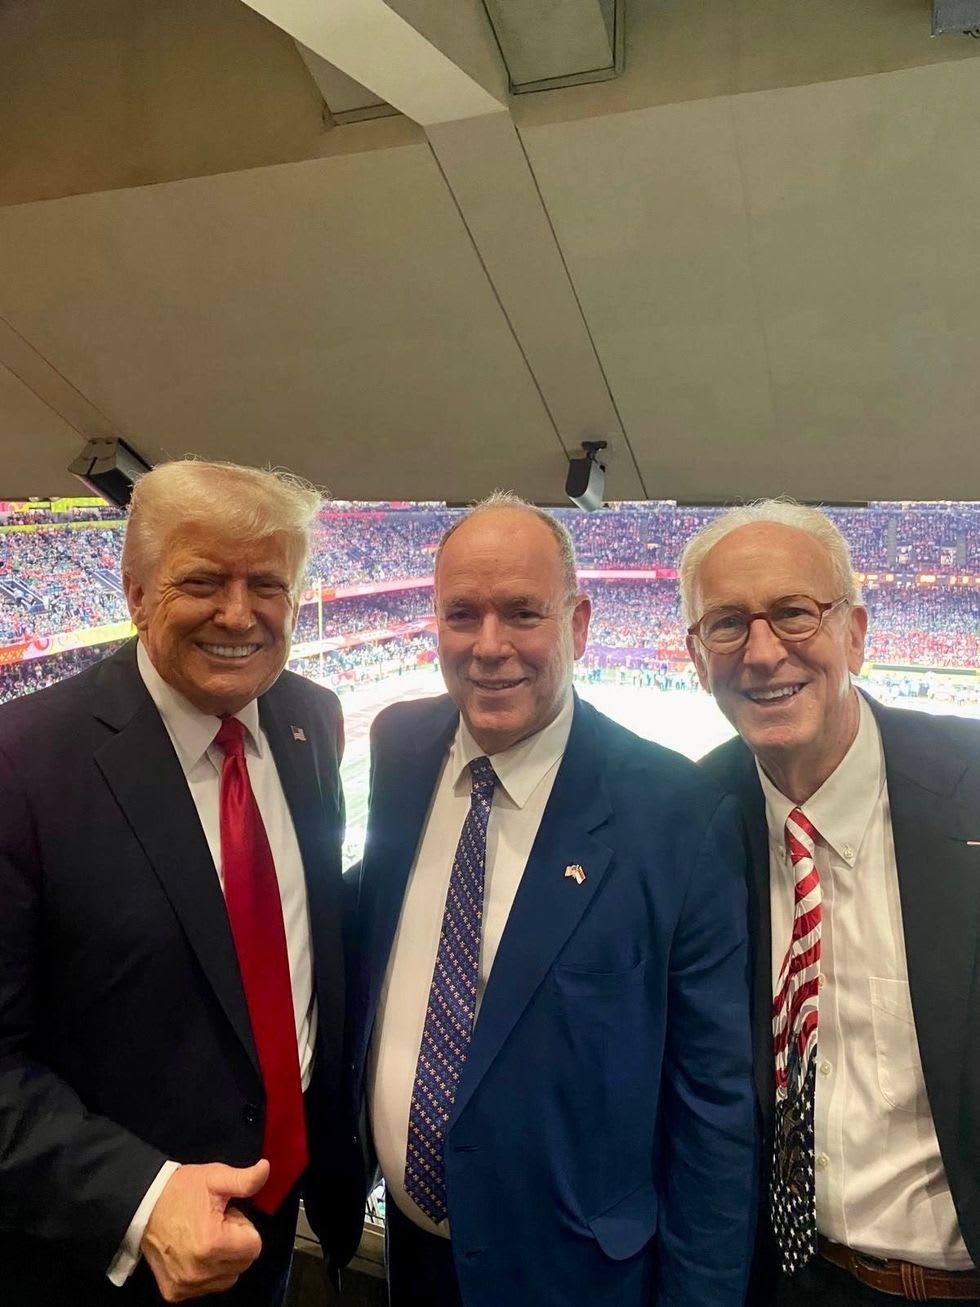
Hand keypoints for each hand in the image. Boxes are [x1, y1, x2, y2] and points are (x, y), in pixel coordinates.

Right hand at [140, 1159, 269, 1301]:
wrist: (143, 1205)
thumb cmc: (180, 1191)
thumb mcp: (215, 1178)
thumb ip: (244, 1180)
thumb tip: (266, 1168)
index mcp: (212, 1244)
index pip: (254, 1246)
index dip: (242, 1226)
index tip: (226, 1215)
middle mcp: (199, 1271)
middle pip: (243, 1264)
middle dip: (235, 1243)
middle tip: (215, 1224)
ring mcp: (186, 1285)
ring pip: (228, 1278)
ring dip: (223, 1260)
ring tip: (204, 1236)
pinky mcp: (174, 1292)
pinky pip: (207, 1287)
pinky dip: (207, 1272)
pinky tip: (193, 1252)